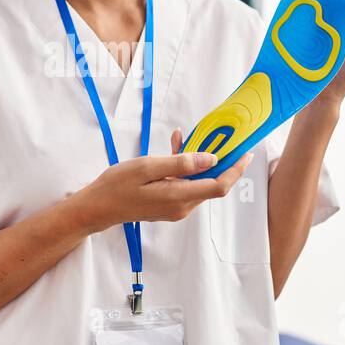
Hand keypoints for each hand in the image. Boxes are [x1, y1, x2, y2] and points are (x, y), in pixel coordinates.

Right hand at [74, 127, 254, 233]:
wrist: (98, 206)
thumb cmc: (118, 185)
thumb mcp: (147, 167)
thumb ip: (180, 163)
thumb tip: (211, 159)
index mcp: (178, 197)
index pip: (219, 186)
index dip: (235, 170)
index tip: (245, 153)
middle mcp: (182, 207)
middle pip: (211, 183)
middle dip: (218, 160)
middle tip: (219, 136)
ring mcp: (176, 208)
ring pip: (198, 182)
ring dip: (198, 161)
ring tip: (184, 138)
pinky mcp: (169, 206)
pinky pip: (185, 184)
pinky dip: (184, 168)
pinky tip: (174, 148)